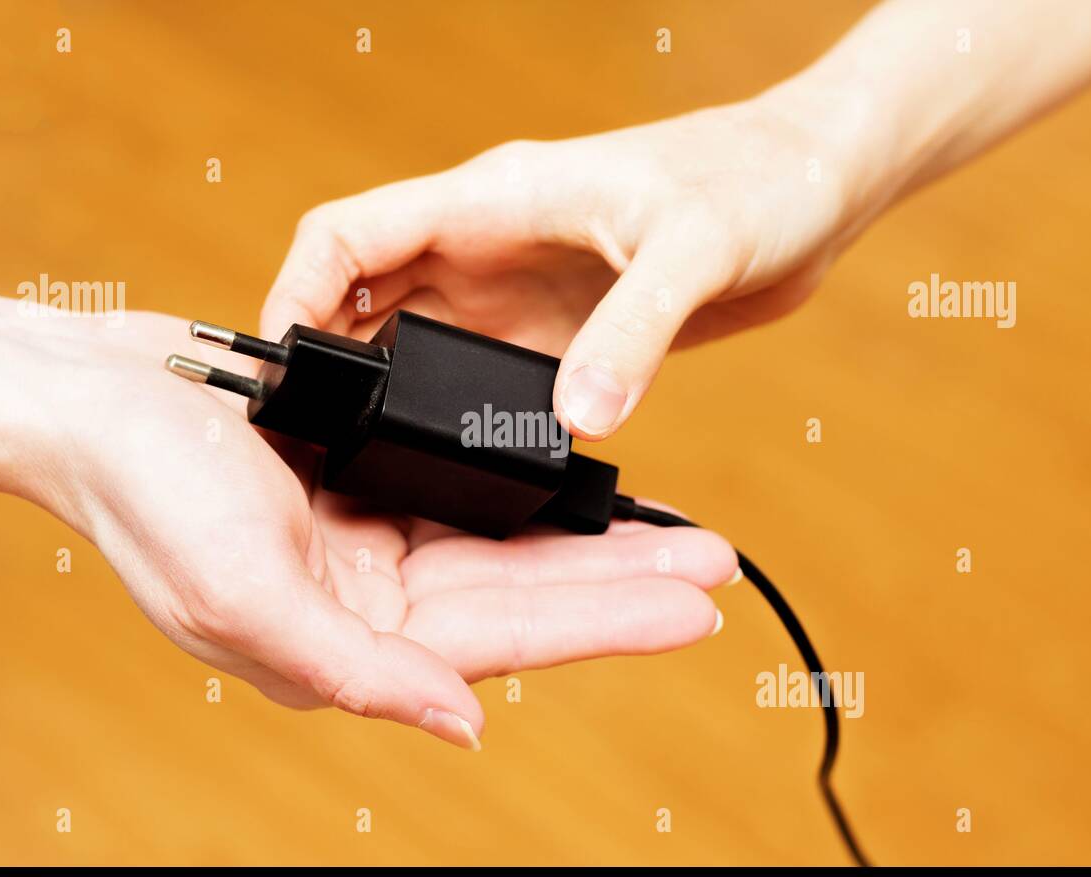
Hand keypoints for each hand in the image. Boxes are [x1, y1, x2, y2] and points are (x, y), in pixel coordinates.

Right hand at [0, 263, 736, 749]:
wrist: (87, 400)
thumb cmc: (146, 497)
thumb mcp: (245, 598)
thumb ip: (361, 674)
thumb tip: (467, 726)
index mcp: (346, 641)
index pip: (501, 640)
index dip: (602, 623)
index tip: (695, 608)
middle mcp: (368, 599)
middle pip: (522, 593)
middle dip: (619, 579)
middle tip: (717, 563)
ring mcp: (366, 538)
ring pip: (503, 541)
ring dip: (586, 534)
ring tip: (679, 527)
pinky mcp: (360, 480)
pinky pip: (463, 488)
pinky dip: (523, 487)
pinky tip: (578, 481)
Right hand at [261, 96, 855, 441]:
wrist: (813, 186)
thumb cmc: (755, 182)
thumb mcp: (690, 250)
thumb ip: (630, 335)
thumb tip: (579, 422)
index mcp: (488, 202)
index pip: (347, 235)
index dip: (296, 294)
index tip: (277, 371)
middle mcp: (485, 250)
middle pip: (365, 305)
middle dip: (331, 372)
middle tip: (308, 456)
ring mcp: (516, 295)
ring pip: (417, 351)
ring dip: (389, 404)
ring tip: (364, 480)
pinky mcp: (556, 334)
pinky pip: (484, 384)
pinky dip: (461, 423)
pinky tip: (462, 474)